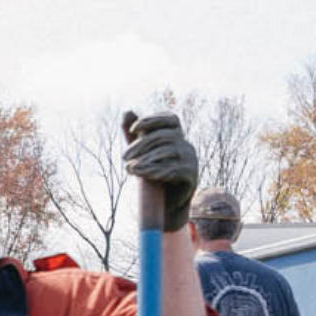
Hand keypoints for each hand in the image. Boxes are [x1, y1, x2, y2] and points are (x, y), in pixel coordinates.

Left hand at [120, 111, 198, 231]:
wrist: (166, 205)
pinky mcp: (191, 175)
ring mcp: (190, 159)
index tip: (133, 129)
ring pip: (169, 151)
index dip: (153, 120)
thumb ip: (135, 136)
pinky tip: (142, 175)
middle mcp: (185, 145)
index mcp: (176, 137)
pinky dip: (156, 171)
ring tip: (130, 168)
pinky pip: (174, 169)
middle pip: (166, 136)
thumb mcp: (142, 155)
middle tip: (124, 156)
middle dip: (142, 144)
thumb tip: (126, 111)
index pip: (170, 119)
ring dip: (146, 159)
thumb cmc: (154, 176)